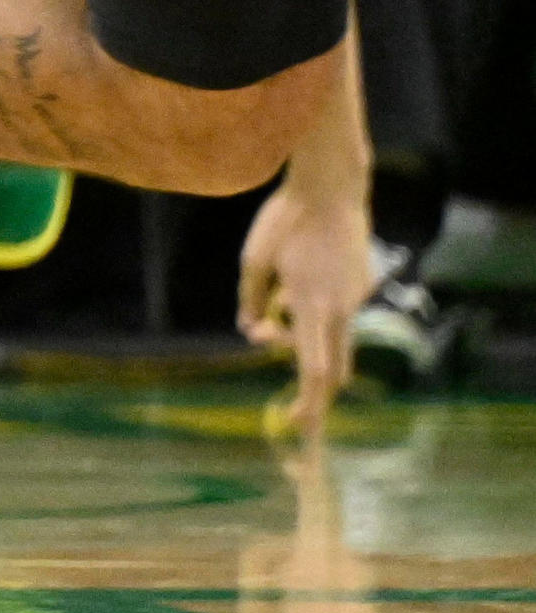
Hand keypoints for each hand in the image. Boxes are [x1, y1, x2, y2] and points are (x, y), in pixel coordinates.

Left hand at [238, 173, 377, 432]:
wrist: (331, 190)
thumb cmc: (286, 221)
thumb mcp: (254, 259)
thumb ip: (252, 300)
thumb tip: (251, 331)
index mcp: (313, 306)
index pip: (315, 369)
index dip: (309, 403)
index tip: (295, 422)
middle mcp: (341, 309)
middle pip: (333, 367)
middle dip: (313, 389)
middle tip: (290, 402)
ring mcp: (356, 298)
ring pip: (334, 339)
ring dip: (305, 338)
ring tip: (277, 295)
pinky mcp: (362, 286)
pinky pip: (338, 312)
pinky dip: (316, 312)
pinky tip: (300, 274)